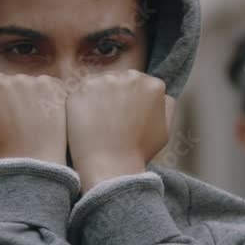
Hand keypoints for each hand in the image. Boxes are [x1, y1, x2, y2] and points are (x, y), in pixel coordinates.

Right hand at [0, 73, 67, 165]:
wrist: (28, 167)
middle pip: (3, 84)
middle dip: (8, 97)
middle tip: (17, 122)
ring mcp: (23, 80)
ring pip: (25, 84)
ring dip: (28, 96)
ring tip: (34, 122)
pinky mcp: (48, 84)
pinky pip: (49, 86)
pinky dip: (49, 98)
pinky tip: (48, 116)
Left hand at [66, 70, 173, 191]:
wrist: (112, 167)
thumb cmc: (140, 152)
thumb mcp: (165, 129)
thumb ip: (165, 106)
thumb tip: (159, 93)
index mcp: (152, 85)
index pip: (137, 82)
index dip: (129, 98)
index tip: (123, 113)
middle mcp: (129, 77)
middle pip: (118, 78)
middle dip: (113, 94)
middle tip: (108, 118)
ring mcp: (103, 81)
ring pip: (98, 83)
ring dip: (96, 98)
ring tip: (96, 122)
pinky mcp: (81, 90)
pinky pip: (80, 93)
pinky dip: (80, 106)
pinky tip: (84, 122)